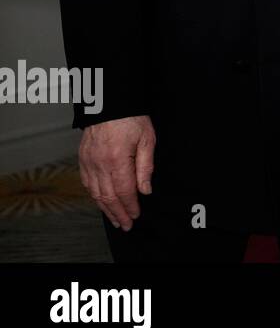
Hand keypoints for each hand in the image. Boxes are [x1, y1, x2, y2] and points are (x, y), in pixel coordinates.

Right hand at [78, 115, 154, 230]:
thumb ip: (146, 166)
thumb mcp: (147, 139)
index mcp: (117, 159)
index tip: (136, 215)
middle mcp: (99, 163)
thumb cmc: (131, 118)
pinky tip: (101, 201)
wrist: (109, 102)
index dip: (130, 206)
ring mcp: (88, 162)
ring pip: (95, 192)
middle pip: (108, 196)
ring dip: (105, 208)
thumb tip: (145, 190)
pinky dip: (94, 195)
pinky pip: (87, 182)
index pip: (124, 191)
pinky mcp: (83, 158)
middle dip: (118, 213)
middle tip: (126, 225)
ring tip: (114, 219)